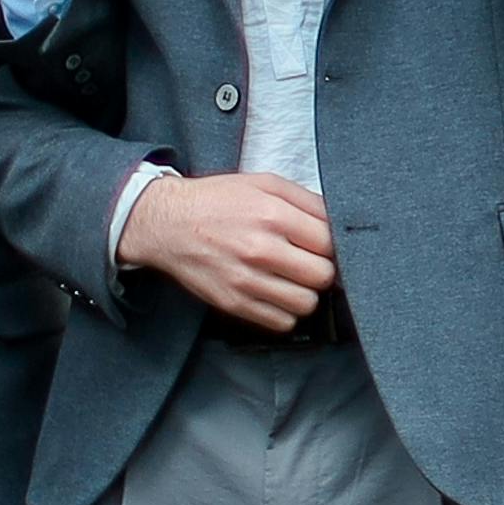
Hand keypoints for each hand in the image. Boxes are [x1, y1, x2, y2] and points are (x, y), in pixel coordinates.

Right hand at [127, 172, 338, 330]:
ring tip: (293, 280)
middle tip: (310, 263)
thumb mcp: (264, 182)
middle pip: (322, 276)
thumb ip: (305, 199)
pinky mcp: (233, 303)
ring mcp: (246, 280)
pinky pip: (280, 322)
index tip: (323, 246)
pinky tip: (276, 294)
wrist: (167, 223)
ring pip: (306, 304)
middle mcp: (260, 249)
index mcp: (272, 215)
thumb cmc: (216, 200)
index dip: (332, 245)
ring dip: (306, 293)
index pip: (329, 243)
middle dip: (322, 270)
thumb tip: (336, 221)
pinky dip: (285, 312)